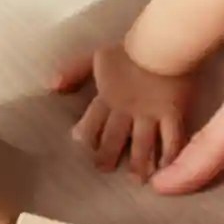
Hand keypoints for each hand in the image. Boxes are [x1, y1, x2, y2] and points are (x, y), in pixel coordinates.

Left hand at [53, 45, 193, 181]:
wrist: (163, 43)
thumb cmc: (130, 49)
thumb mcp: (96, 57)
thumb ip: (74, 71)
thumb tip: (50, 86)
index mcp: (107, 98)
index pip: (91, 124)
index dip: (86, 136)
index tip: (84, 146)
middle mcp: (126, 111)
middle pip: (113, 139)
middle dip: (106, 157)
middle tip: (104, 169)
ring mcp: (151, 115)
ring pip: (141, 145)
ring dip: (138, 164)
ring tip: (137, 180)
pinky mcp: (173, 114)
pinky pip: (172, 139)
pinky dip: (169, 156)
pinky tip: (166, 168)